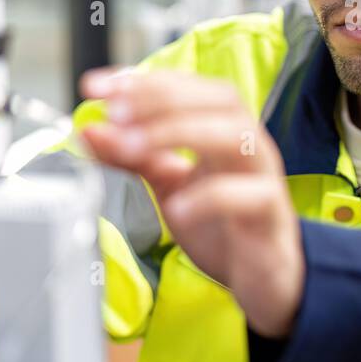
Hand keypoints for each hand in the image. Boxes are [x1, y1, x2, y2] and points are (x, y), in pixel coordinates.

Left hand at [78, 69, 304, 339]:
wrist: (263, 279)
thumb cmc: (221, 225)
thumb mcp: (168, 186)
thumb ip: (132, 157)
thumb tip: (88, 129)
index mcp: (224, 129)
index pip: (190, 87)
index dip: (144, 82)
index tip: (98, 87)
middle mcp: (249, 144)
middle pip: (219, 100)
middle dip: (163, 99)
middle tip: (115, 113)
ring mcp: (265, 177)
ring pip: (237, 136)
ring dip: (182, 133)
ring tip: (134, 149)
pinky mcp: (272, 216)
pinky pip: (250, 195)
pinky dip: (210, 196)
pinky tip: (176, 208)